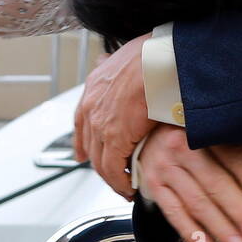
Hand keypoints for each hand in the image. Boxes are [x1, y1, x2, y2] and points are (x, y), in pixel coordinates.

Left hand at [73, 34, 154, 200]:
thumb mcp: (125, 56)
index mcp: (94, 87)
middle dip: (102, 164)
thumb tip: (112, 64)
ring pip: (101, 162)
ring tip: (125, 186)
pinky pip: (114, 169)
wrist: (160, 57)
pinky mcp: (116, 138)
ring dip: (112, 177)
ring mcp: (101, 124)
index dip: (82, 142)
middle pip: (91, 147)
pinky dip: (121, 182)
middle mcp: (91, 107)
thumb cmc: (152, 54)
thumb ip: (116, 67)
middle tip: (114, 176)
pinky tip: (129, 187)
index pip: (80, 122)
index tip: (82, 155)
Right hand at [137, 125, 241, 241]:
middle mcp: (180, 145)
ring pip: (195, 200)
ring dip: (219, 226)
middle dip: (237, 208)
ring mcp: (164, 166)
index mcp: (202, 128)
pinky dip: (190, 230)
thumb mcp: (219, 135)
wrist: (149, 134)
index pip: (232, 155)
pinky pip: (173, 211)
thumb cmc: (190, 133)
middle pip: (214, 181)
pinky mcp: (153, 185)